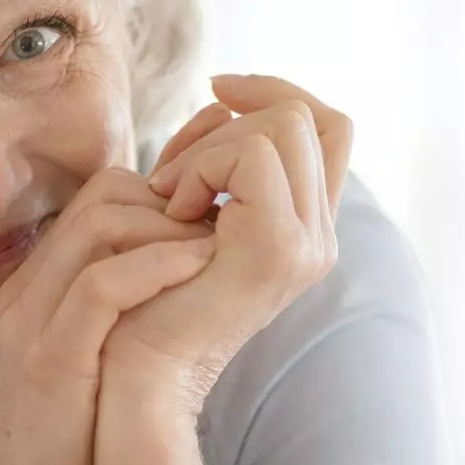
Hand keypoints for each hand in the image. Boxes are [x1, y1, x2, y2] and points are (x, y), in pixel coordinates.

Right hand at [0, 166, 215, 464]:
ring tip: (221, 251)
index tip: (214, 228)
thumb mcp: (93, 358)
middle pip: (105, 194)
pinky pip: (103, 284)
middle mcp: (31, 288)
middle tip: (226, 234)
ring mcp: (34, 317)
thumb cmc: (70, 442)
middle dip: (175, 201)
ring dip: (173, 228)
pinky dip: (158, 267)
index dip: (166, 197)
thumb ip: (124, 315)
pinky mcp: (50, 356)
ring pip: (102, 224)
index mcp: (41, 284)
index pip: (103, 196)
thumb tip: (193, 283)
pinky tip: (203, 270)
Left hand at [100, 75, 353, 414]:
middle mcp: (320, 239)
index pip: (329, 127)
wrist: (136, 372)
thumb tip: (221, 100)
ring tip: (169, 199)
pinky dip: (199, 167)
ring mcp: (306, 244)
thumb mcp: (191, 217)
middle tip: (170, 173)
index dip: (277, 91)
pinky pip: (250, 155)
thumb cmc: (145, 297)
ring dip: (209, 147)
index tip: (217, 91)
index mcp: (307, 230)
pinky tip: (171, 213)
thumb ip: (220, 167)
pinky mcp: (276, 246)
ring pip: (281, 126)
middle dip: (227, 122)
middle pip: (306, 117)